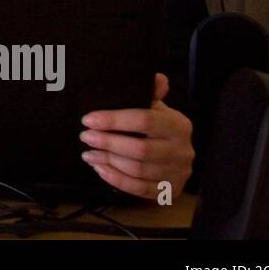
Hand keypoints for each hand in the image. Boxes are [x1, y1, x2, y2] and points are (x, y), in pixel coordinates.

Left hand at [79, 73, 193, 200]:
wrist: (179, 157)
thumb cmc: (161, 129)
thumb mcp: (157, 109)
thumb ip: (152, 94)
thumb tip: (158, 78)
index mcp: (178, 125)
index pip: (144, 120)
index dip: (114, 120)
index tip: (90, 119)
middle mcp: (182, 150)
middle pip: (140, 148)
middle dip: (108, 143)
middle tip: (86, 136)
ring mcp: (178, 172)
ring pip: (138, 170)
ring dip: (108, 161)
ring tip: (89, 153)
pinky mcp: (170, 191)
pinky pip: (139, 189)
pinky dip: (117, 179)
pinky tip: (101, 169)